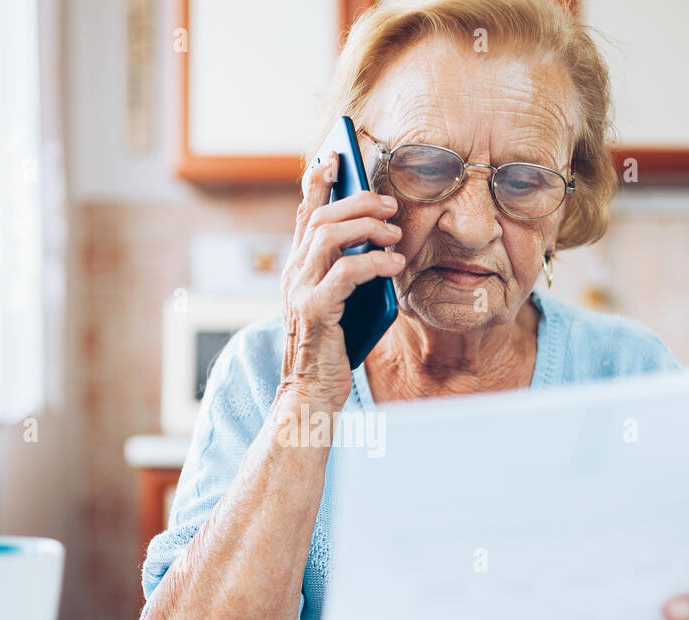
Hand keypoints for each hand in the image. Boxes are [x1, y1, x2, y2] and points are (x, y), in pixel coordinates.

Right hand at [278, 152, 405, 410]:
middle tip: (390, 204)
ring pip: (329, 236)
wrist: (309, 395)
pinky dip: (374, 263)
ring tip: (395, 232)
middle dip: (357, 201)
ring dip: (366, 226)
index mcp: (297, 269)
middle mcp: (293, 275)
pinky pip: (346, 273)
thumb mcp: (341, 303)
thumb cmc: (331, 351)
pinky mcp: (315, 312)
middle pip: (320, 217)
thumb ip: (349, 272)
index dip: (317, 182)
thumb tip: (381, 242)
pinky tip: (395, 265)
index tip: (335, 156)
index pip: (304, 214)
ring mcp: (300, 292)